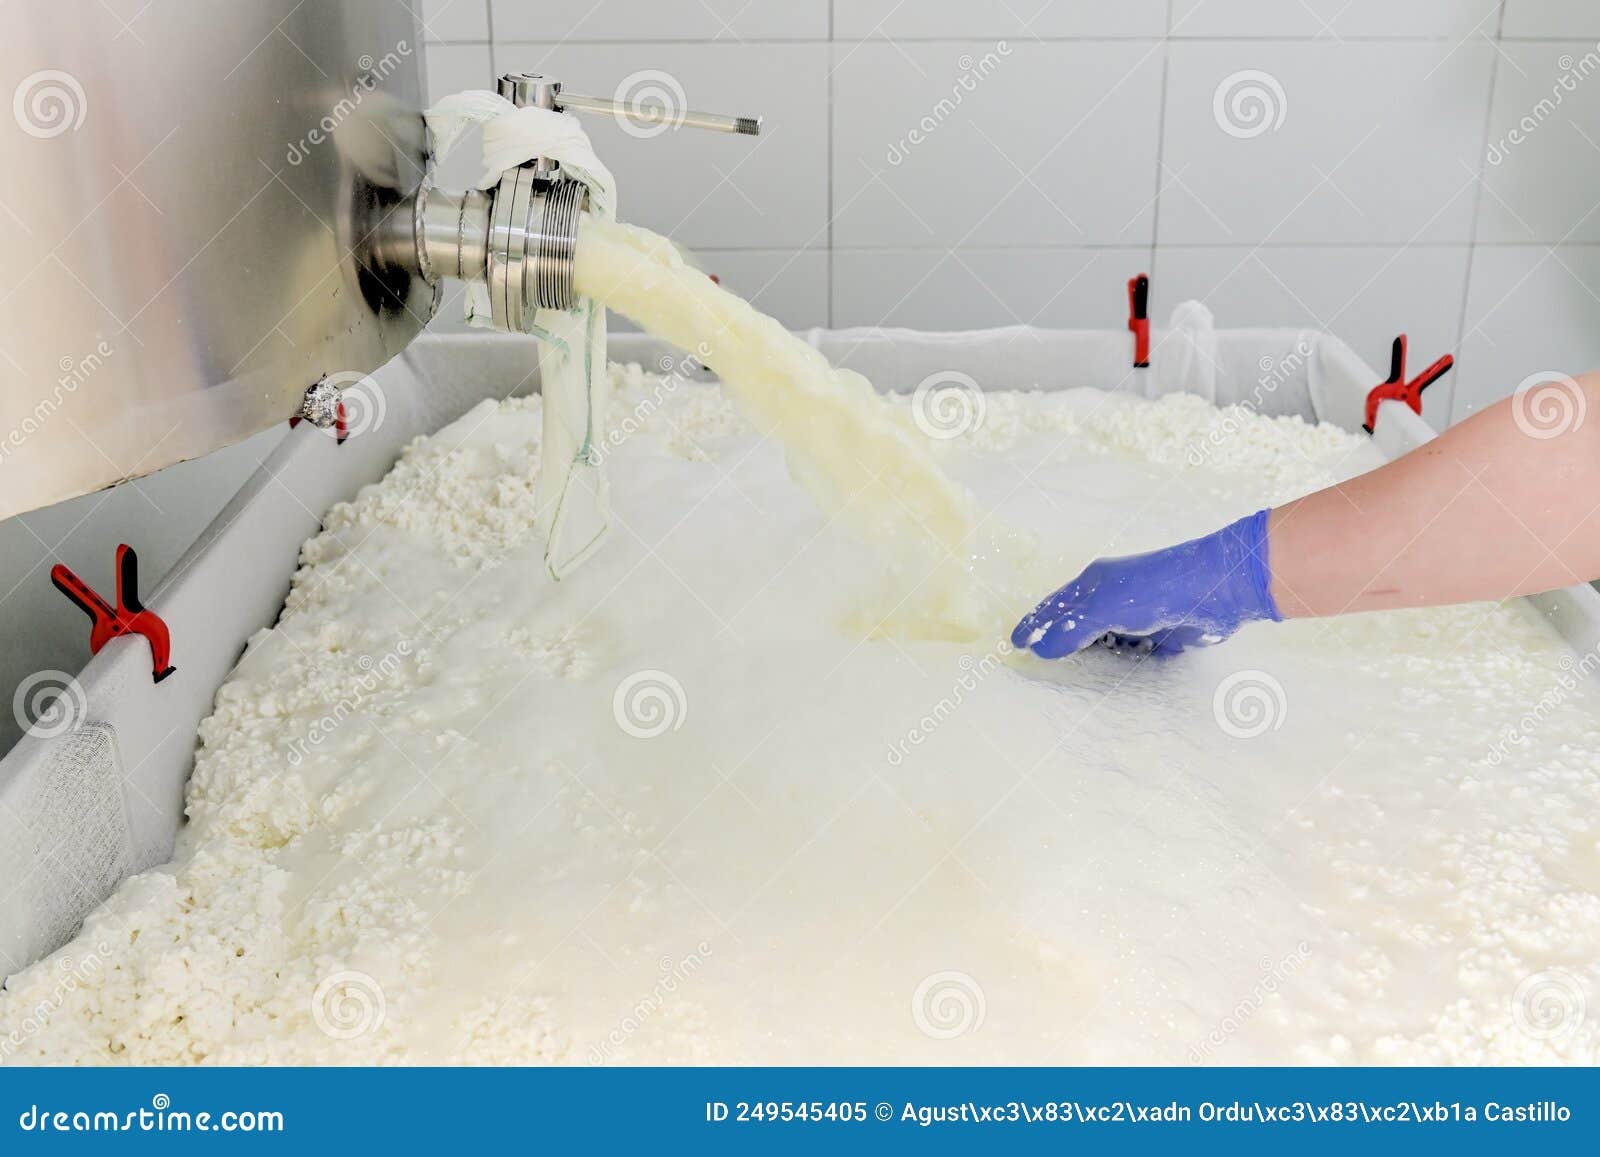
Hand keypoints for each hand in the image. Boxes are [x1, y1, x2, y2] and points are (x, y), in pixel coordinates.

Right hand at [1011, 510, 1282, 657]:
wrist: (1217, 588)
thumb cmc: (1156, 590)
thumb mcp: (1106, 607)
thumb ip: (1073, 629)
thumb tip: (1039, 649)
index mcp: (1095, 583)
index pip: (1056, 606)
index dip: (1035, 623)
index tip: (1015, 643)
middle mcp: (1113, 598)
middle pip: (1077, 624)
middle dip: (1058, 642)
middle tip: (1036, 665)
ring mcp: (1138, 617)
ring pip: (1104, 640)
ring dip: (1090, 656)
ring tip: (1068, 678)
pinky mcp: (1162, 635)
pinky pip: (1132, 655)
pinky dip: (1120, 666)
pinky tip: (1110, 680)